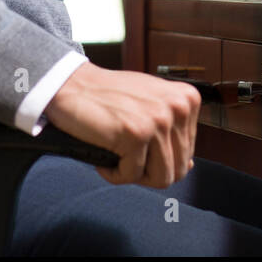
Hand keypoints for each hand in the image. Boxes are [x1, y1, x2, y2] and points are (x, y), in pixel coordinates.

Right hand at [43, 62, 200, 187]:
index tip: (139, 146)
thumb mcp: (150, 104)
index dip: (160, 159)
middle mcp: (178, 107)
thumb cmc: (109, 95)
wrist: (73, 84)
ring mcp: (158, 120)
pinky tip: (103, 157)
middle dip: (148, 171)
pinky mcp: (136, 134)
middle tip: (125, 156)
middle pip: (177, 170)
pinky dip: (113, 173)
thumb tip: (188, 165)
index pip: (188, 153)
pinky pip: (132, 175)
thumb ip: (173, 131)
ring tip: (116, 157)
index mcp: (187, 100)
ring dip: (132, 174)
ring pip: (160, 178)